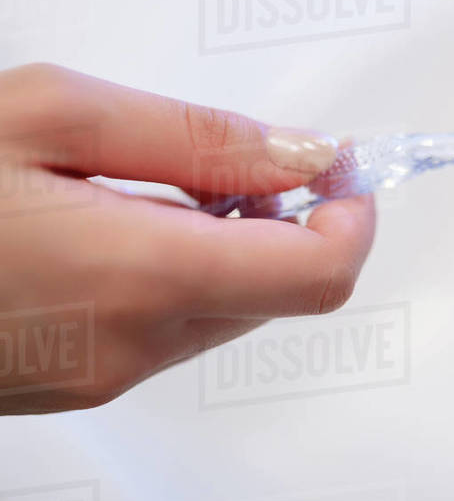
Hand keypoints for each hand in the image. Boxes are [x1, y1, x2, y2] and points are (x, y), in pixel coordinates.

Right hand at [0, 64, 374, 413]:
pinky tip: (109, 224)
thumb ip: (198, 138)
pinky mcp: (72, 385)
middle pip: (278, 289)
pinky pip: (166, 328)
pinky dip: (174, 273)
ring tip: (148, 183)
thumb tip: (302, 155)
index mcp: (142, 276)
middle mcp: (131, 347)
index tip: (341, 165)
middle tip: (237, 157)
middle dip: (285, 218)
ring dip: (226, 244)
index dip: (352, 214)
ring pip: (224, 307)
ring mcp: (99, 377)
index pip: (320, 273)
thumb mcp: (54, 116)